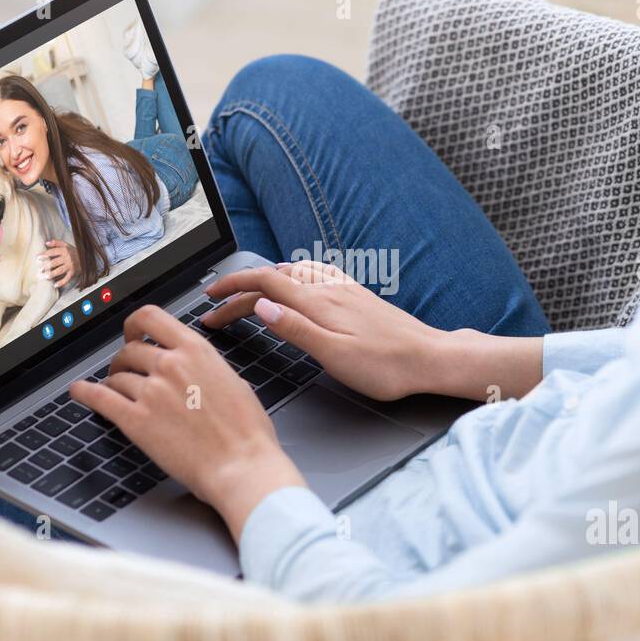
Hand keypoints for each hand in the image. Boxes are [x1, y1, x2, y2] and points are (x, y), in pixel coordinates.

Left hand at [39, 239, 79, 288]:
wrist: (86, 258)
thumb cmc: (74, 251)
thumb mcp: (66, 245)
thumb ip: (57, 243)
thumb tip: (46, 243)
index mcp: (65, 251)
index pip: (53, 252)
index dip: (45, 254)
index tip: (38, 257)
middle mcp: (67, 258)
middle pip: (55, 262)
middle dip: (47, 266)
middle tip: (40, 269)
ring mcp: (70, 266)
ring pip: (60, 270)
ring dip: (52, 274)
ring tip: (46, 276)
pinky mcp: (73, 272)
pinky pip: (67, 278)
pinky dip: (62, 282)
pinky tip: (55, 285)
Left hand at [69, 304, 305, 539]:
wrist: (241, 465)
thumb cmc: (247, 432)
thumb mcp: (234, 382)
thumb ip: (207, 368)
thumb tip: (196, 369)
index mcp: (196, 350)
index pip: (151, 318)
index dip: (134, 324)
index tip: (132, 333)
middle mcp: (170, 364)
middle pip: (130, 350)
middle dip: (125, 361)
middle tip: (126, 371)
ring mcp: (151, 392)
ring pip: (116, 376)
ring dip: (113, 382)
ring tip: (115, 391)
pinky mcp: (136, 420)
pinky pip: (100, 399)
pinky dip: (85, 393)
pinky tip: (79, 392)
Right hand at [200, 261, 444, 400]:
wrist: (431, 358)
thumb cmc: (386, 366)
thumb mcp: (334, 355)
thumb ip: (295, 329)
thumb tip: (261, 308)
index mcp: (317, 303)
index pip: (263, 284)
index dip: (230, 289)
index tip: (208, 300)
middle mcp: (329, 289)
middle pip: (273, 279)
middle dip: (240, 291)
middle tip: (219, 311)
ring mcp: (344, 290)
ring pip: (294, 274)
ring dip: (265, 283)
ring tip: (248, 297)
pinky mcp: (358, 296)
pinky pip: (317, 276)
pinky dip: (294, 278)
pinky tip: (300, 286)